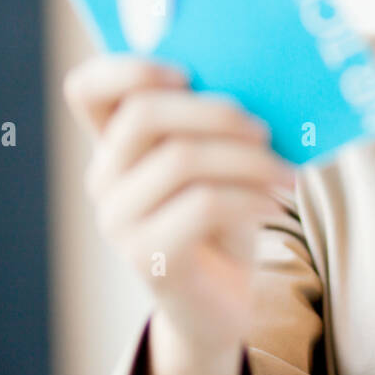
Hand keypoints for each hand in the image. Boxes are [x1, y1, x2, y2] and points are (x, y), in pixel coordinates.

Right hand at [64, 53, 296, 374]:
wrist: (221, 305)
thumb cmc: (225, 218)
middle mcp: (104, 179)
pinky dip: (250, 196)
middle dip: (215, 112)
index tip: (185, 70)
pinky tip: (276, 204)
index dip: (128, 68)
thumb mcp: (220, 163)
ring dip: (248, 159)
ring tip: (288, 173)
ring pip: (181, 159)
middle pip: (144, 114)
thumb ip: (218, 123)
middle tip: (266, 129)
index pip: (86, 89)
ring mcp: (119, 221)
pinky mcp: (147, 257)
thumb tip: (260, 76)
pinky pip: (203, 205)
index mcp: (115, 144)